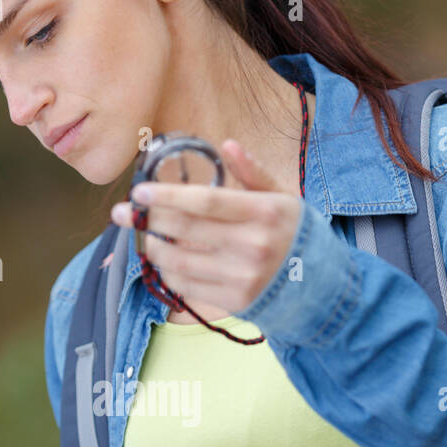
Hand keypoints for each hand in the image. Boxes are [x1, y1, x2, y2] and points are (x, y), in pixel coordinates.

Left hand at [110, 140, 302, 314]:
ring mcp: (242, 277)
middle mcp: (252, 245)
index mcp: (264, 212)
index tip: (140, 192)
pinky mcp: (235, 301)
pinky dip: (168, 272)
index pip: (206, 201)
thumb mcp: (284, 197)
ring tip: (144, 237)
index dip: (168, 196)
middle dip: (147, 220)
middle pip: (186, 229)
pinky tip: (164, 260)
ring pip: (180, 261)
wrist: (322, 287)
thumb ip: (253, 173)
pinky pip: (188, 287)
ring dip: (153, 248)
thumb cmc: (296, 235)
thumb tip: (227, 145)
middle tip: (124, 213)